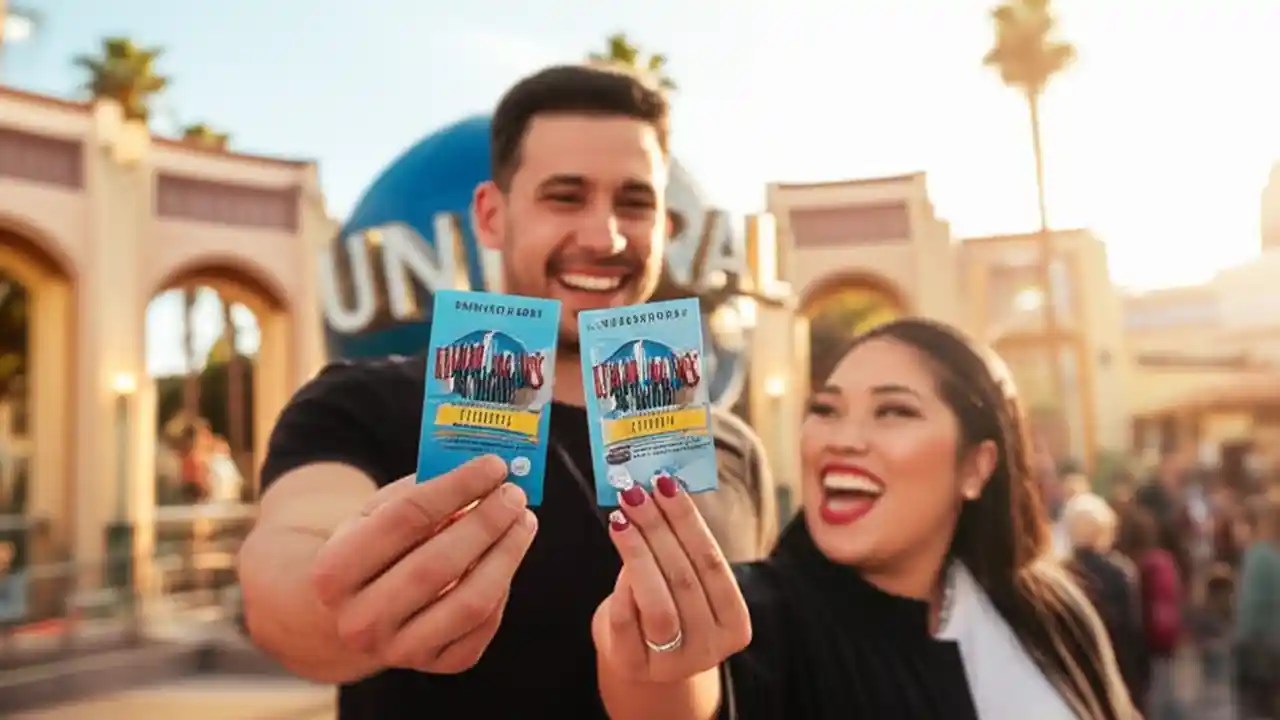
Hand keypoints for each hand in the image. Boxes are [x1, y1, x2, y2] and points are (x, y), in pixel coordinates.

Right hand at [310, 455, 537, 673]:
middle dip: (486, 523)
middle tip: (514, 495)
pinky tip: (505, 559)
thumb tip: (485, 475)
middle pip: (439, 564)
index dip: (457, 487)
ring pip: (470, 602)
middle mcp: (360, 620)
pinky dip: (502, 589)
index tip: (494, 466)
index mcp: (334, 571)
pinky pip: (483, 627)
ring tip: (524, 522)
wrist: (348, 618)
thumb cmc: (372, 552)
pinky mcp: (434, 666)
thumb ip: (422, 491)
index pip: (406, 518)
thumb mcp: (375, 515)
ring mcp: (397, 650)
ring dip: (506, 555)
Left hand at [592, 474, 751, 682]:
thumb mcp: (687, 584)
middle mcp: (710, 647)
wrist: (643, 661)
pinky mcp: (636, 667)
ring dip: (638, 552)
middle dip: (658, 528)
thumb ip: (682, 548)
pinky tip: (616, 558)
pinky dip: (621, 586)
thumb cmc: (669, 608)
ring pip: (658, 603)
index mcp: (735, 624)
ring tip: (620, 518)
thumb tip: (661, 488)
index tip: (666, 485)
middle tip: (635, 493)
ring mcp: (673, 663)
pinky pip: (627, 622)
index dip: (689, 521)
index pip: (713, 563)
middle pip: (685, 579)